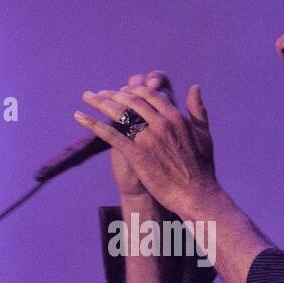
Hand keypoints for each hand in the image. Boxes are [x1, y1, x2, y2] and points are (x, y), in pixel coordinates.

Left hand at [75, 80, 217, 215]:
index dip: (132, 90)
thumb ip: (197, 109)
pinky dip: (93, 124)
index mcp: (175, 116)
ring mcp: (149, 138)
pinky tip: (80, 117)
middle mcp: (161, 123)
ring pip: (119, 113)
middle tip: (99, 93)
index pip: (149, 95)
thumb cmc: (202, 168)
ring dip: (100, 102)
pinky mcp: (137, 154)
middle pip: (131, 100)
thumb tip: (194, 87)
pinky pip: (111, 134)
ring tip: (87, 97)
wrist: (196, 195)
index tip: (121, 91)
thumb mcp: (203, 133)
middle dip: (113, 93)